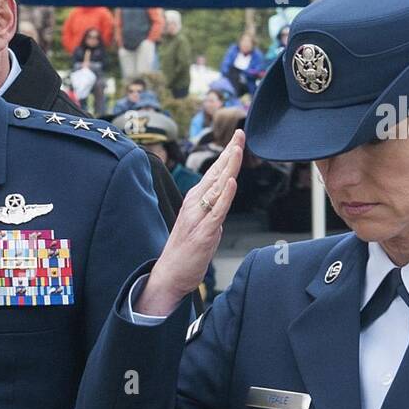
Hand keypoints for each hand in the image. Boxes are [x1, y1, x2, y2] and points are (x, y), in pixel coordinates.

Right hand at [136, 130, 243, 316]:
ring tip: (237, 149)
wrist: (169, 275)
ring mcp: (198, 217)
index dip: (226, 155)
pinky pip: (217, 211)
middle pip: (216, 174)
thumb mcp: (201, 224)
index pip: (214, 173)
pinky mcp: (203, 232)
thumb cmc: (184, 253)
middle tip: (240, 133)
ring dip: (228, 167)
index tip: (237, 138)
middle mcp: (195, 204)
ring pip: (217, 187)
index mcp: (194, 201)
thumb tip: (223, 201)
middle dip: (229, 153)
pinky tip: (231, 182)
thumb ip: (212, 211)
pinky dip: (225, 195)